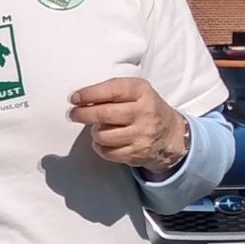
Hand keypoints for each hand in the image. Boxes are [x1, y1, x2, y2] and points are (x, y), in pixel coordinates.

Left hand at [68, 77, 187, 172]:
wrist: (170, 134)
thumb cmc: (144, 108)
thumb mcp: (135, 92)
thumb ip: (110, 91)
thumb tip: (80, 99)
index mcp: (142, 92)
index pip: (112, 90)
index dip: (89, 94)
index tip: (74, 98)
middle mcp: (144, 112)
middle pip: (104, 114)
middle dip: (82, 114)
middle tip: (73, 114)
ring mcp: (141, 135)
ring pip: (102, 135)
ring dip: (95, 132)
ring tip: (99, 128)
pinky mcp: (137, 153)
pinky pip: (107, 152)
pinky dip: (100, 146)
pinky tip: (105, 141)